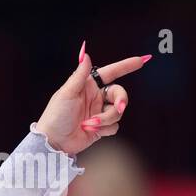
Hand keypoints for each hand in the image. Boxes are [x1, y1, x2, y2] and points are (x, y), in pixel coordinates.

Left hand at [32, 45, 148, 155]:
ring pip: (118, 111)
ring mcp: (98, 113)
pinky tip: (91, 131)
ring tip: (88, 124)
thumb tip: (85, 54)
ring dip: (106, 119)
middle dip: (122, 100)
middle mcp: (95, 98)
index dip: (126, 66)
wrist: (53, 142)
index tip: (142, 60)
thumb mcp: (67, 93)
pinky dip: (105, 128)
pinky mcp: (101, 127)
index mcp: (88, 86)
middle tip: (120, 107)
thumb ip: (79, 74)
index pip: (111, 73)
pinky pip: (115, 126)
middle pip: (120, 93)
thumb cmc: (55, 116)